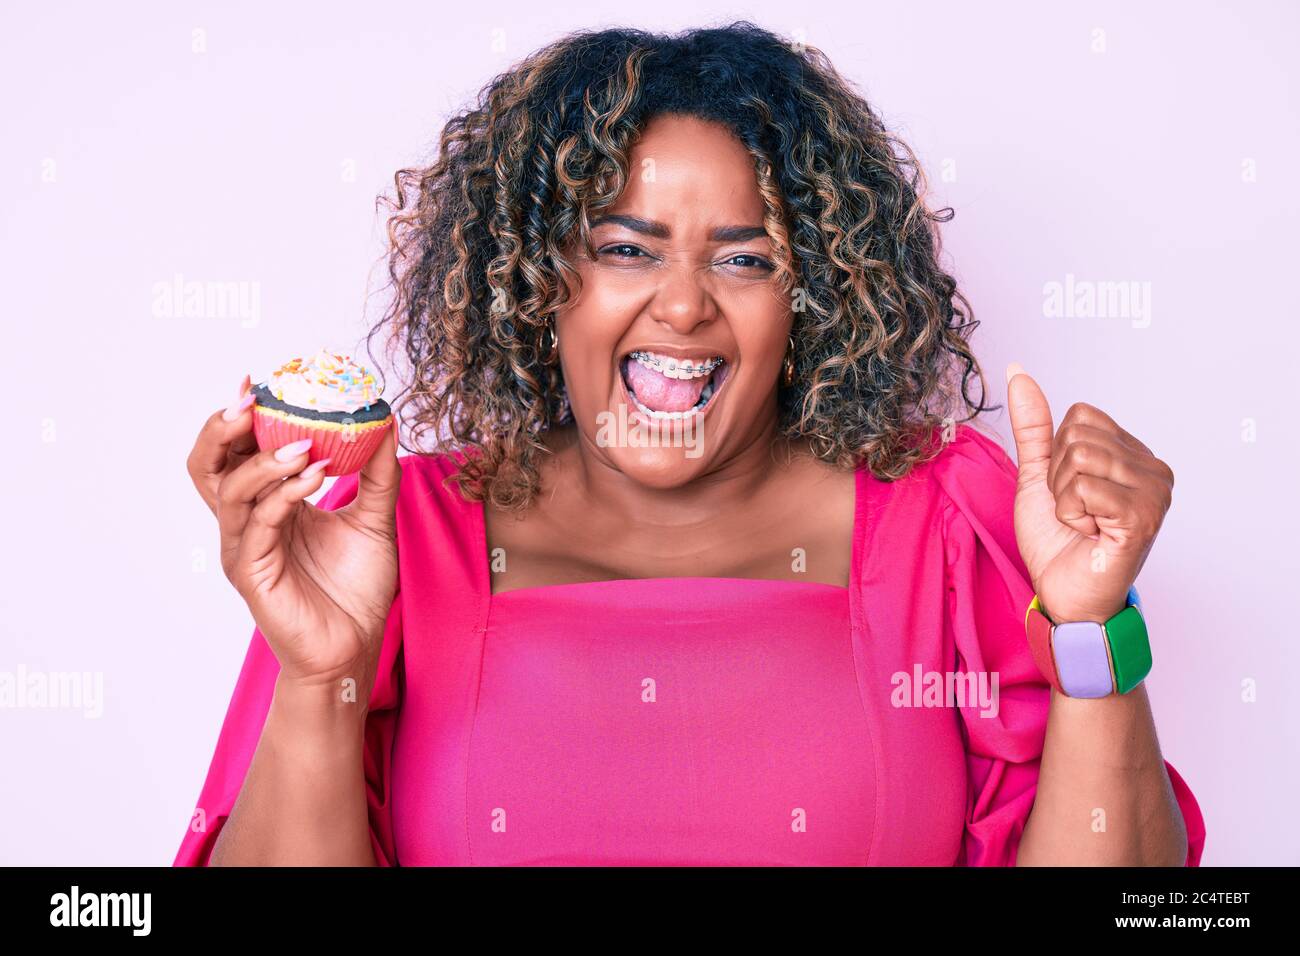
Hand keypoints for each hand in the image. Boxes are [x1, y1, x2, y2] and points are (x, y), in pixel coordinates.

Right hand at [186, 375, 400, 697]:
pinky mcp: (251, 572)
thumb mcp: (374, 519)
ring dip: (263, 460)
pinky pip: (258, 523)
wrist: (355, 646)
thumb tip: (386, 423)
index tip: (260, 381)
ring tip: (303, 445)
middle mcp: (248, 521)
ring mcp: (245, 546)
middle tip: (251, 399)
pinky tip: (315, 477)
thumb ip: (377, 474)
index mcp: (269, 504)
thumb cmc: (356, 589)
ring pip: (228, 490)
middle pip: (208, 465)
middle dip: (222, 428)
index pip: (239, 451)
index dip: (240, 415)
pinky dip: (284, 494)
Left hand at [1005, 362, 1172, 623]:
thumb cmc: (1057, 541)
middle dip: (1059, 478)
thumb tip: (1017, 372)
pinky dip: (1071, 514)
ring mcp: (1154, 492)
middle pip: (1077, 435)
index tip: (1070, 492)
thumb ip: (1033, 425)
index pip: (1080, 415)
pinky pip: (1083, 489)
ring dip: (1064, 498)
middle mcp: (1153, 468)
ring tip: (1083, 523)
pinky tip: (1091, 534)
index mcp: (1133, 453)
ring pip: (1079, 459)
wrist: (1064, 594)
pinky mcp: (1144, 516)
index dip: (1058, 456)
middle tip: (1075, 512)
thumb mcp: (1037, 475)